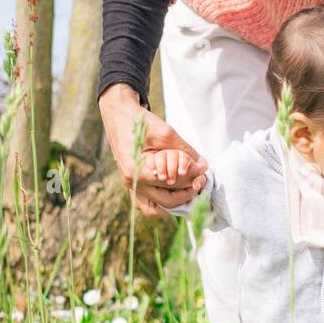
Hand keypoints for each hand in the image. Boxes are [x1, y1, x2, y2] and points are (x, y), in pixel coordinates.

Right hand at [98, 83, 207, 216]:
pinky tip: (175, 192)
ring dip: (173, 203)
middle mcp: (131, 182)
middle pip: (165, 201)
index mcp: (136, 171)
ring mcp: (130, 184)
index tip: (203, 173)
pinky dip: (162, 201)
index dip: (190, 180)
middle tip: (200, 182)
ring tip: (188, 191)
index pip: (170, 184)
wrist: (119, 114)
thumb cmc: (140, 122)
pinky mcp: (132, 182)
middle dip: (186, 193)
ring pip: (153, 208)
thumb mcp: (167, 134)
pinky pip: (147, 202)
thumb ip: (186, 152)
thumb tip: (204, 166)